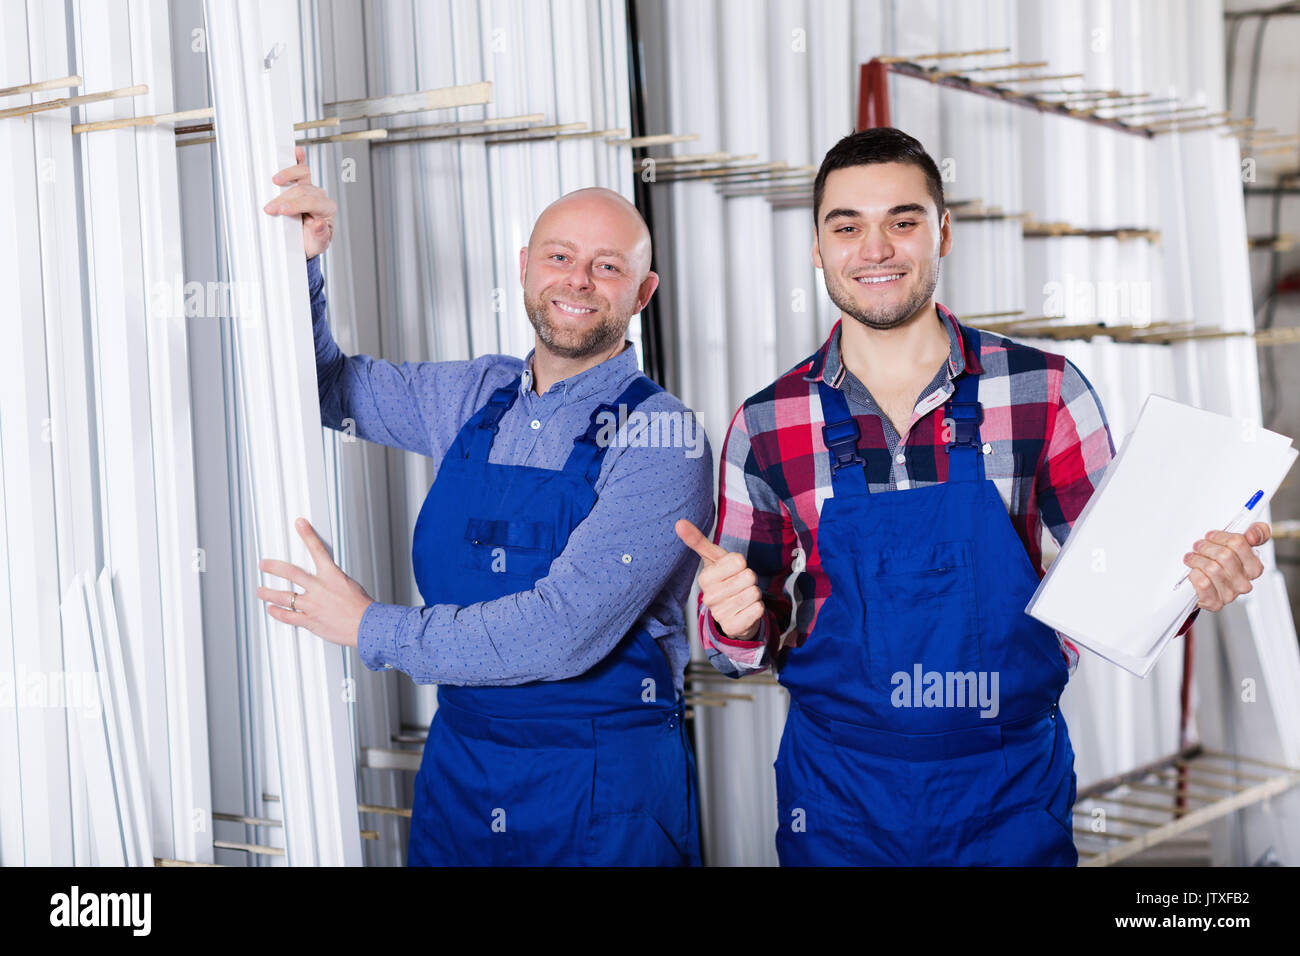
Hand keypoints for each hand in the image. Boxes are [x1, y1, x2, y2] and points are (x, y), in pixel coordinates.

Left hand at [256, 517, 373, 646]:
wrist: (367, 625)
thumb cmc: (361, 607)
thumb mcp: (350, 585)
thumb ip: (333, 581)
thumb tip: (327, 580)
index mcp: (332, 576)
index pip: (318, 550)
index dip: (308, 535)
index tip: (300, 525)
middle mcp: (319, 588)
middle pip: (291, 573)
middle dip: (273, 567)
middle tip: (264, 564)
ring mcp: (312, 604)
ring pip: (284, 596)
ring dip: (268, 593)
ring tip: (260, 591)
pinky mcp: (310, 621)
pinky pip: (288, 616)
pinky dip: (277, 613)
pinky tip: (271, 610)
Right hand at [264, 145, 335, 258]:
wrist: (307, 241)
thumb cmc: (313, 242)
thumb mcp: (318, 245)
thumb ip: (321, 236)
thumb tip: (320, 224)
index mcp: (327, 209)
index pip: (312, 202)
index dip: (296, 204)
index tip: (281, 210)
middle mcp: (319, 197)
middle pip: (302, 190)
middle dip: (285, 198)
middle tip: (271, 208)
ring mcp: (310, 189)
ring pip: (302, 176)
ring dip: (287, 176)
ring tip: (275, 181)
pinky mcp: (302, 185)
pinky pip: (302, 169)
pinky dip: (299, 158)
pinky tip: (297, 151)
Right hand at [675, 519, 763, 640]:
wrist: (731, 612)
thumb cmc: (725, 580)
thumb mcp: (714, 559)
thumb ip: (698, 540)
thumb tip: (679, 523)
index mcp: (705, 578)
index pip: (739, 561)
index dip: (741, 564)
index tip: (733, 571)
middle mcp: (709, 597)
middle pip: (749, 577)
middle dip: (749, 580)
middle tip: (739, 585)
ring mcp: (720, 614)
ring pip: (754, 593)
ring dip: (754, 595)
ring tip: (742, 597)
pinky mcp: (733, 627)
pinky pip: (758, 610)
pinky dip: (757, 609)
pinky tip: (745, 610)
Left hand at [1182, 521, 1270, 611]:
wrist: (1204, 586)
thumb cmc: (1222, 564)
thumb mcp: (1240, 545)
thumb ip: (1257, 532)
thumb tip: (1252, 535)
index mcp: (1254, 567)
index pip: (1238, 543)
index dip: (1220, 536)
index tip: (1211, 536)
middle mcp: (1244, 582)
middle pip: (1224, 554)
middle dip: (1206, 547)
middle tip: (1198, 547)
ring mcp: (1230, 594)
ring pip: (1211, 568)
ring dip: (1197, 560)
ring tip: (1192, 558)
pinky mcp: (1215, 603)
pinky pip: (1203, 583)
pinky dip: (1194, 574)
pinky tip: (1194, 572)